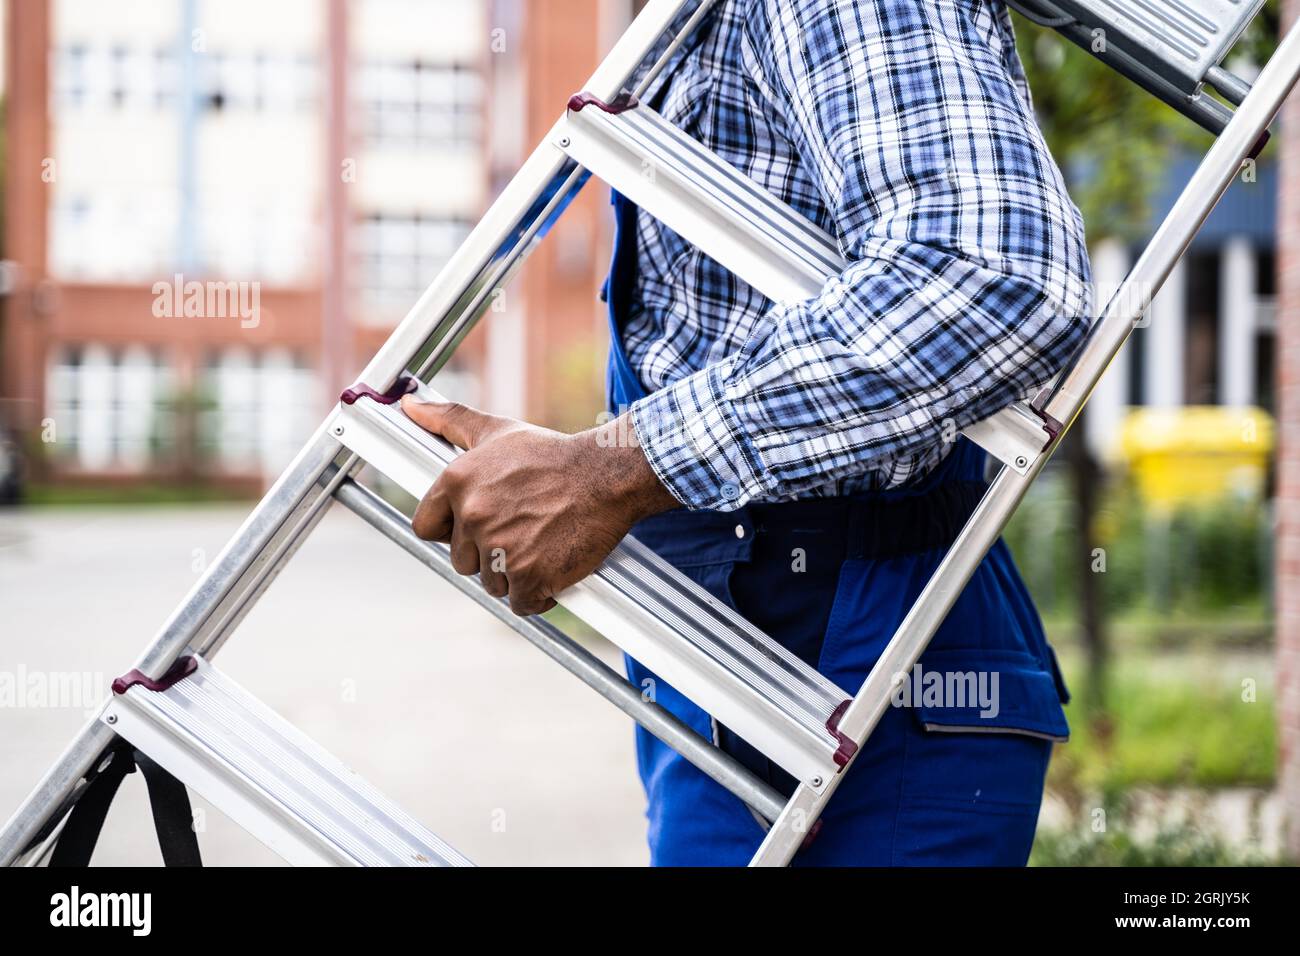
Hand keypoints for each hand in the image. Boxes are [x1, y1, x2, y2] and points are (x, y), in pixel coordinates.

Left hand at [400, 396, 678, 615]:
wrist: (606, 475)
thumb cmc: (552, 455)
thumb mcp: (497, 431)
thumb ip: (450, 419)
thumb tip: (409, 404)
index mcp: (457, 482)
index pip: (426, 527)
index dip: (451, 532)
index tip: (474, 529)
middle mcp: (473, 516)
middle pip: (462, 560)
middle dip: (488, 554)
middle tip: (521, 532)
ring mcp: (500, 548)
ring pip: (492, 583)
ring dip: (514, 575)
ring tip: (540, 546)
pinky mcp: (529, 575)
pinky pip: (520, 603)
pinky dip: (537, 595)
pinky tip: (553, 568)